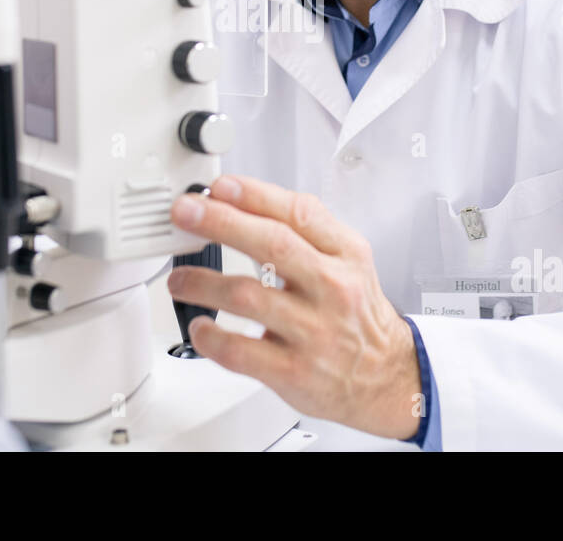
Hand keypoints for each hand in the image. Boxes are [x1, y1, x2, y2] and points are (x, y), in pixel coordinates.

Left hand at [167, 174, 424, 439]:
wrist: (383, 377)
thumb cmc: (355, 313)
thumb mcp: (349, 260)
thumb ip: (306, 229)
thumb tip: (241, 201)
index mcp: (346, 254)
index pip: (299, 213)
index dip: (255, 195)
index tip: (220, 186)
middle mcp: (332, 288)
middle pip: (272, 245)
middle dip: (221, 223)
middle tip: (185, 213)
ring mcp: (314, 331)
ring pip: (247, 297)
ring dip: (203, 282)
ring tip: (179, 280)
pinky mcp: (294, 371)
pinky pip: (240, 351)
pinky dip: (211, 337)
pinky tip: (200, 326)